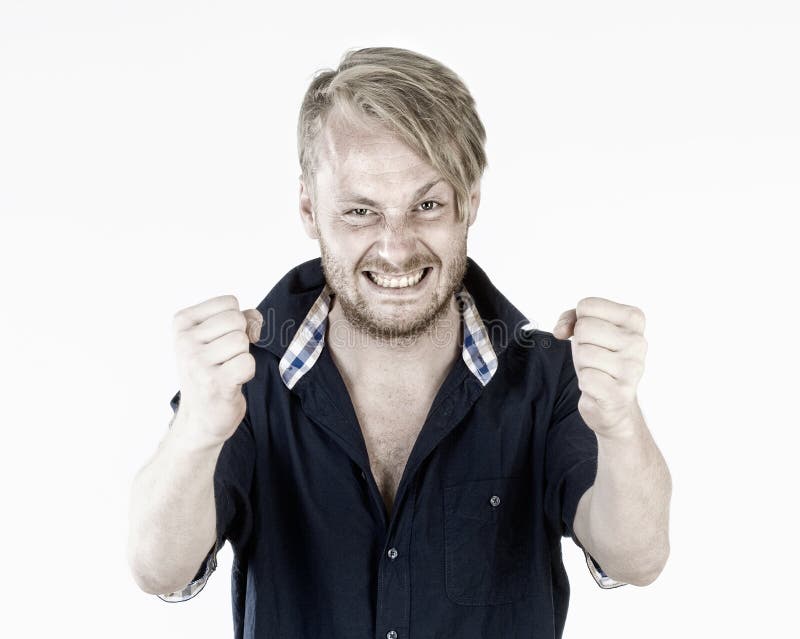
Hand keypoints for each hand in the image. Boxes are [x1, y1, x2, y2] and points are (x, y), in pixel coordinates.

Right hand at [171, 295, 263, 446]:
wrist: (201, 419)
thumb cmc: (212, 373)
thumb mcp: (217, 338)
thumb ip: (241, 319)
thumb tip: (256, 319)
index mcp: (182, 323)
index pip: (229, 302)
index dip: (236, 322)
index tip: (221, 341)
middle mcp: (184, 341)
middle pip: (237, 320)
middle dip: (240, 338)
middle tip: (226, 359)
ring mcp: (197, 363)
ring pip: (242, 341)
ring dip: (242, 357)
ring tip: (227, 371)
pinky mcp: (215, 383)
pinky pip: (248, 362)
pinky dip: (247, 373)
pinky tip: (232, 382)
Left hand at [552, 297, 646, 437]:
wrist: (613, 403)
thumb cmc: (600, 359)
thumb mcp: (587, 329)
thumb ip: (572, 317)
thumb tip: (560, 331)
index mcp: (634, 318)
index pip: (587, 305)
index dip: (580, 321)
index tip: (593, 335)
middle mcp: (638, 341)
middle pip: (584, 327)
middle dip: (581, 343)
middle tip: (595, 355)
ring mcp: (632, 367)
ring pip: (584, 352)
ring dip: (583, 364)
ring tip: (598, 371)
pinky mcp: (621, 392)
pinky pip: (586, 378)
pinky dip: (586, 383)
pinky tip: (599, 387)